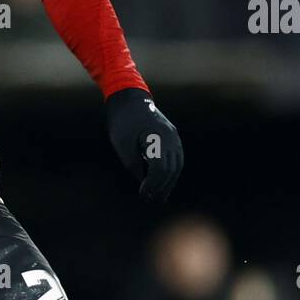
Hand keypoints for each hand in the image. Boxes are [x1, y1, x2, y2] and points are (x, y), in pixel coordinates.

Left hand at [106, 87, 182, 203]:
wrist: (128, 99)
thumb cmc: (123, 121)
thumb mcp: (122, 145)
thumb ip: (133, 164)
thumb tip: (144, 182)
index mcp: (158, 138)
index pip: (160, 169)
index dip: (152, 185)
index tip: (143, 195)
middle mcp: (170, 138)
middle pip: (171, 170)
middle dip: (161, 187)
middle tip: (150, 200)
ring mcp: (173, 136)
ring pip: (177, 165)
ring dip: (168, 182)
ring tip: (159, 196)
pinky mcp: (171, 136)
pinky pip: (176, 158)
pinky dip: (170, 172)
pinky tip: (162, 182)